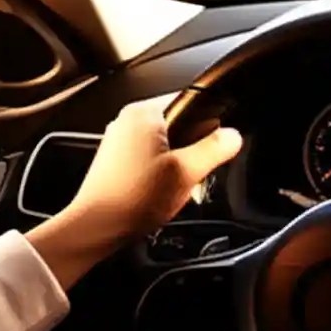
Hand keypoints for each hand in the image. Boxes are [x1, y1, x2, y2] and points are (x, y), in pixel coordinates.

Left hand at [68, 95, 241, 238]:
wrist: (96, 229)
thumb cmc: (132, 199)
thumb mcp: (186, 172)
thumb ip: (215, 149)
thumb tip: (233, 136)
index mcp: (144, 112)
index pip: (191, 102)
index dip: (208, 126)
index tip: (208, 149)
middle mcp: (128, 120)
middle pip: (180, 125)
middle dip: (191, 150)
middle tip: (188, 174)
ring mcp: (120, 140)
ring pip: (167, 144)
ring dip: (176, 163)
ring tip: (171, 186)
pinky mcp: (116, 159)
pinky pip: (151, 157)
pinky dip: (160, 172)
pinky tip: (157, 191)